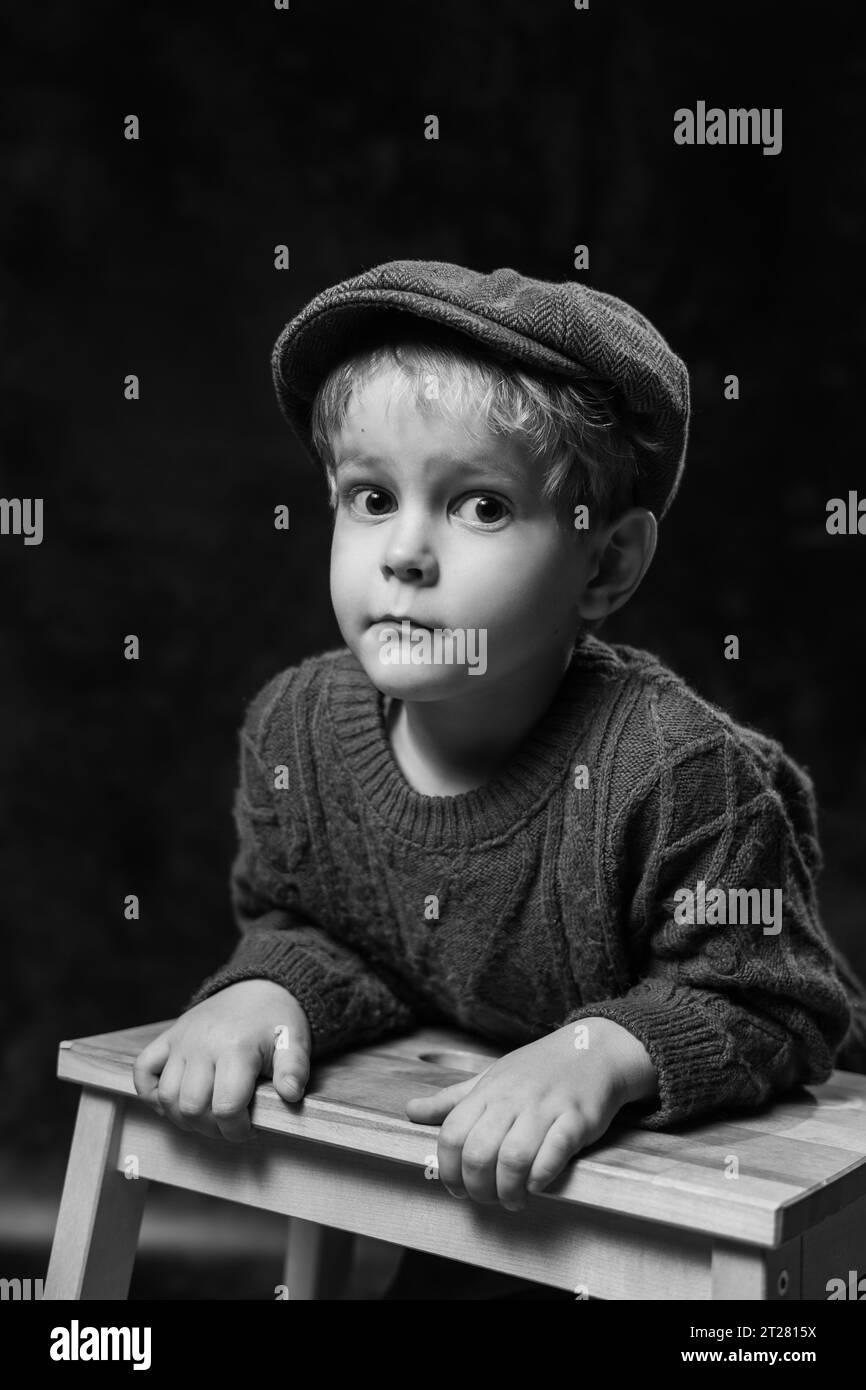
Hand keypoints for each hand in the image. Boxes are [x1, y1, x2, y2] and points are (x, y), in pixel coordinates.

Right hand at [133, 979, 311, 1142]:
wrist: (259, 986)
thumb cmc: (277, 1020)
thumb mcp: (294, 1042)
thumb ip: (294, 1069)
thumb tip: (291, 1094)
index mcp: (235, 1047)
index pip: (226, 1107)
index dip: (237, 1130)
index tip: (250, 1128)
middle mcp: (202, 1044)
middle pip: (191, 1107)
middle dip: (211, 1128)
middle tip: (230, 1124)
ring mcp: (181, 1040)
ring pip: (166, 1095)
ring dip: (184, 1116)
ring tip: (207, 1116)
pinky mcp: (168, 1037)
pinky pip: (143, 1069)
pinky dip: (151, 1092)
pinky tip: (175, 1101)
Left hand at [405, 1017, 656, 1210]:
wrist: (594, 1050)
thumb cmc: (537, 1069)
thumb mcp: (490, 1078)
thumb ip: (452, 1100)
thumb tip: (410, 1111)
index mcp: (487, 1091)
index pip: (452, 1134)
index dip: (448, 1170)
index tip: (456, 1189)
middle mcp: (512, 1098)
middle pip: (478, 1152)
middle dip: (477, 1187)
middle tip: (486, 1199)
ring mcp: (545, 1107)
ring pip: (514, 1157)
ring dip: (508, 1190)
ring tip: (512, 1200)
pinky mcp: (577, 1118)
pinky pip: (554, 1151)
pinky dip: (541, 1176)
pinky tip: (537, 1185)